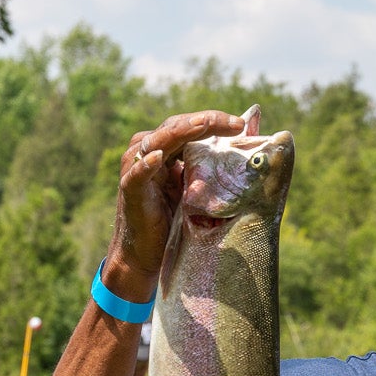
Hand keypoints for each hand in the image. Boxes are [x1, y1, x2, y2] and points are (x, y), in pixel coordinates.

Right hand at [104, 110, 243, 301]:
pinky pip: (137, 174)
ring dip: (180, 132)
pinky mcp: (130, 190)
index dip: (214, 121)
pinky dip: (146, 165)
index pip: (190, 125)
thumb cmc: (174, 220)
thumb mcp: (197, 189)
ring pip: (157, 141)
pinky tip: (157, 157)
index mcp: (165, 149)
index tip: (242, 124)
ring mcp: (136, 169)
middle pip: (176, 127)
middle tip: (235, 123)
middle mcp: (147, 152)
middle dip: (206, 122)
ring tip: (202, 124)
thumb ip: (212, 169)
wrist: (145, 254)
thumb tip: (246, 152)